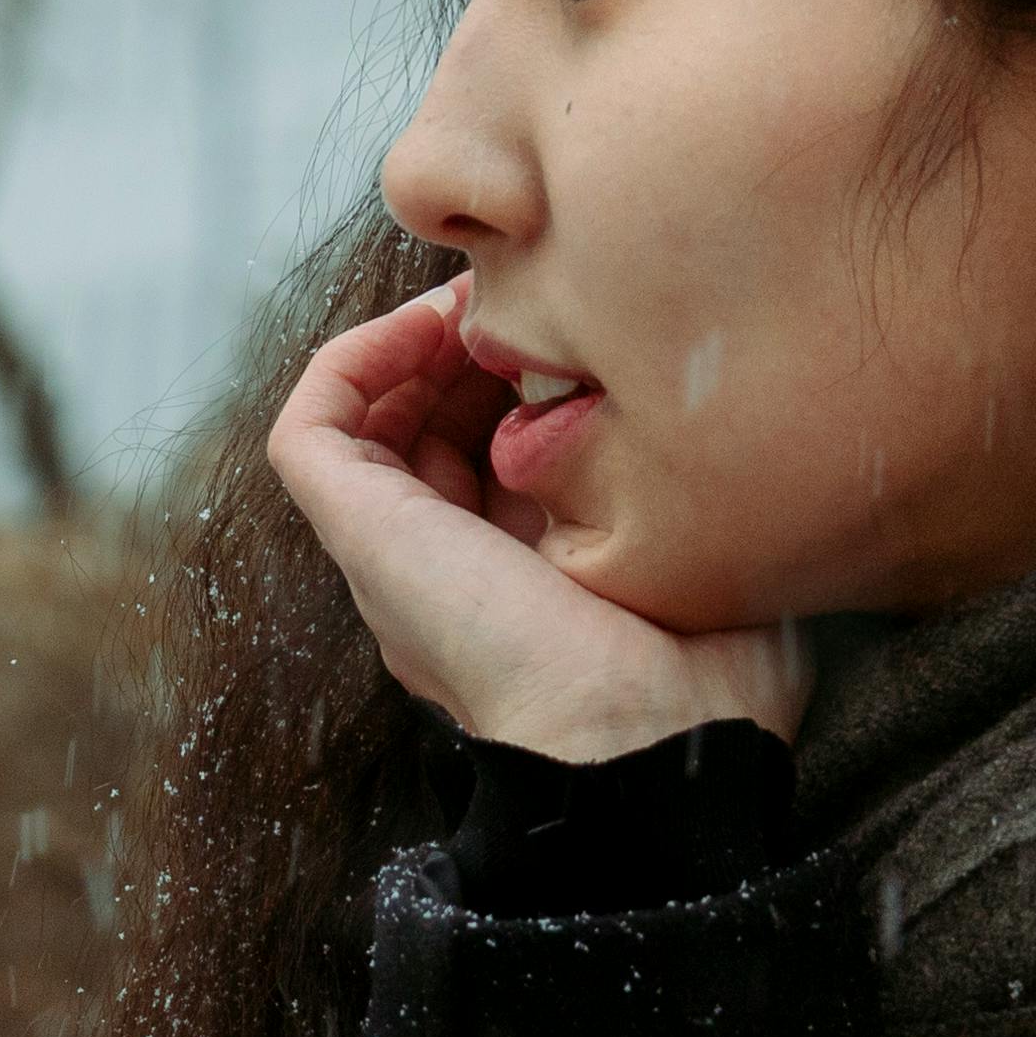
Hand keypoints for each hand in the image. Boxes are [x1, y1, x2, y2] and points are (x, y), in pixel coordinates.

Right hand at [265, 281, 803, 763]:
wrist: (646, 743)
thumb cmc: (709, 682)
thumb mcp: (714, 568)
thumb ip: (701, 510)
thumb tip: (721, 439)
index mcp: (529, 587)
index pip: (499, 461)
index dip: (530, 384)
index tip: (590, 330)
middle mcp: (451, 571)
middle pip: (430, 431)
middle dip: (472, 351)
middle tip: (533, 293)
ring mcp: (396, 554)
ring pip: (368, 423)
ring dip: (414, 344)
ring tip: (481, 297)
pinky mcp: (359, 534)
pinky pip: (314, 427)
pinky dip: (356, 359)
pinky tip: (431, 322)